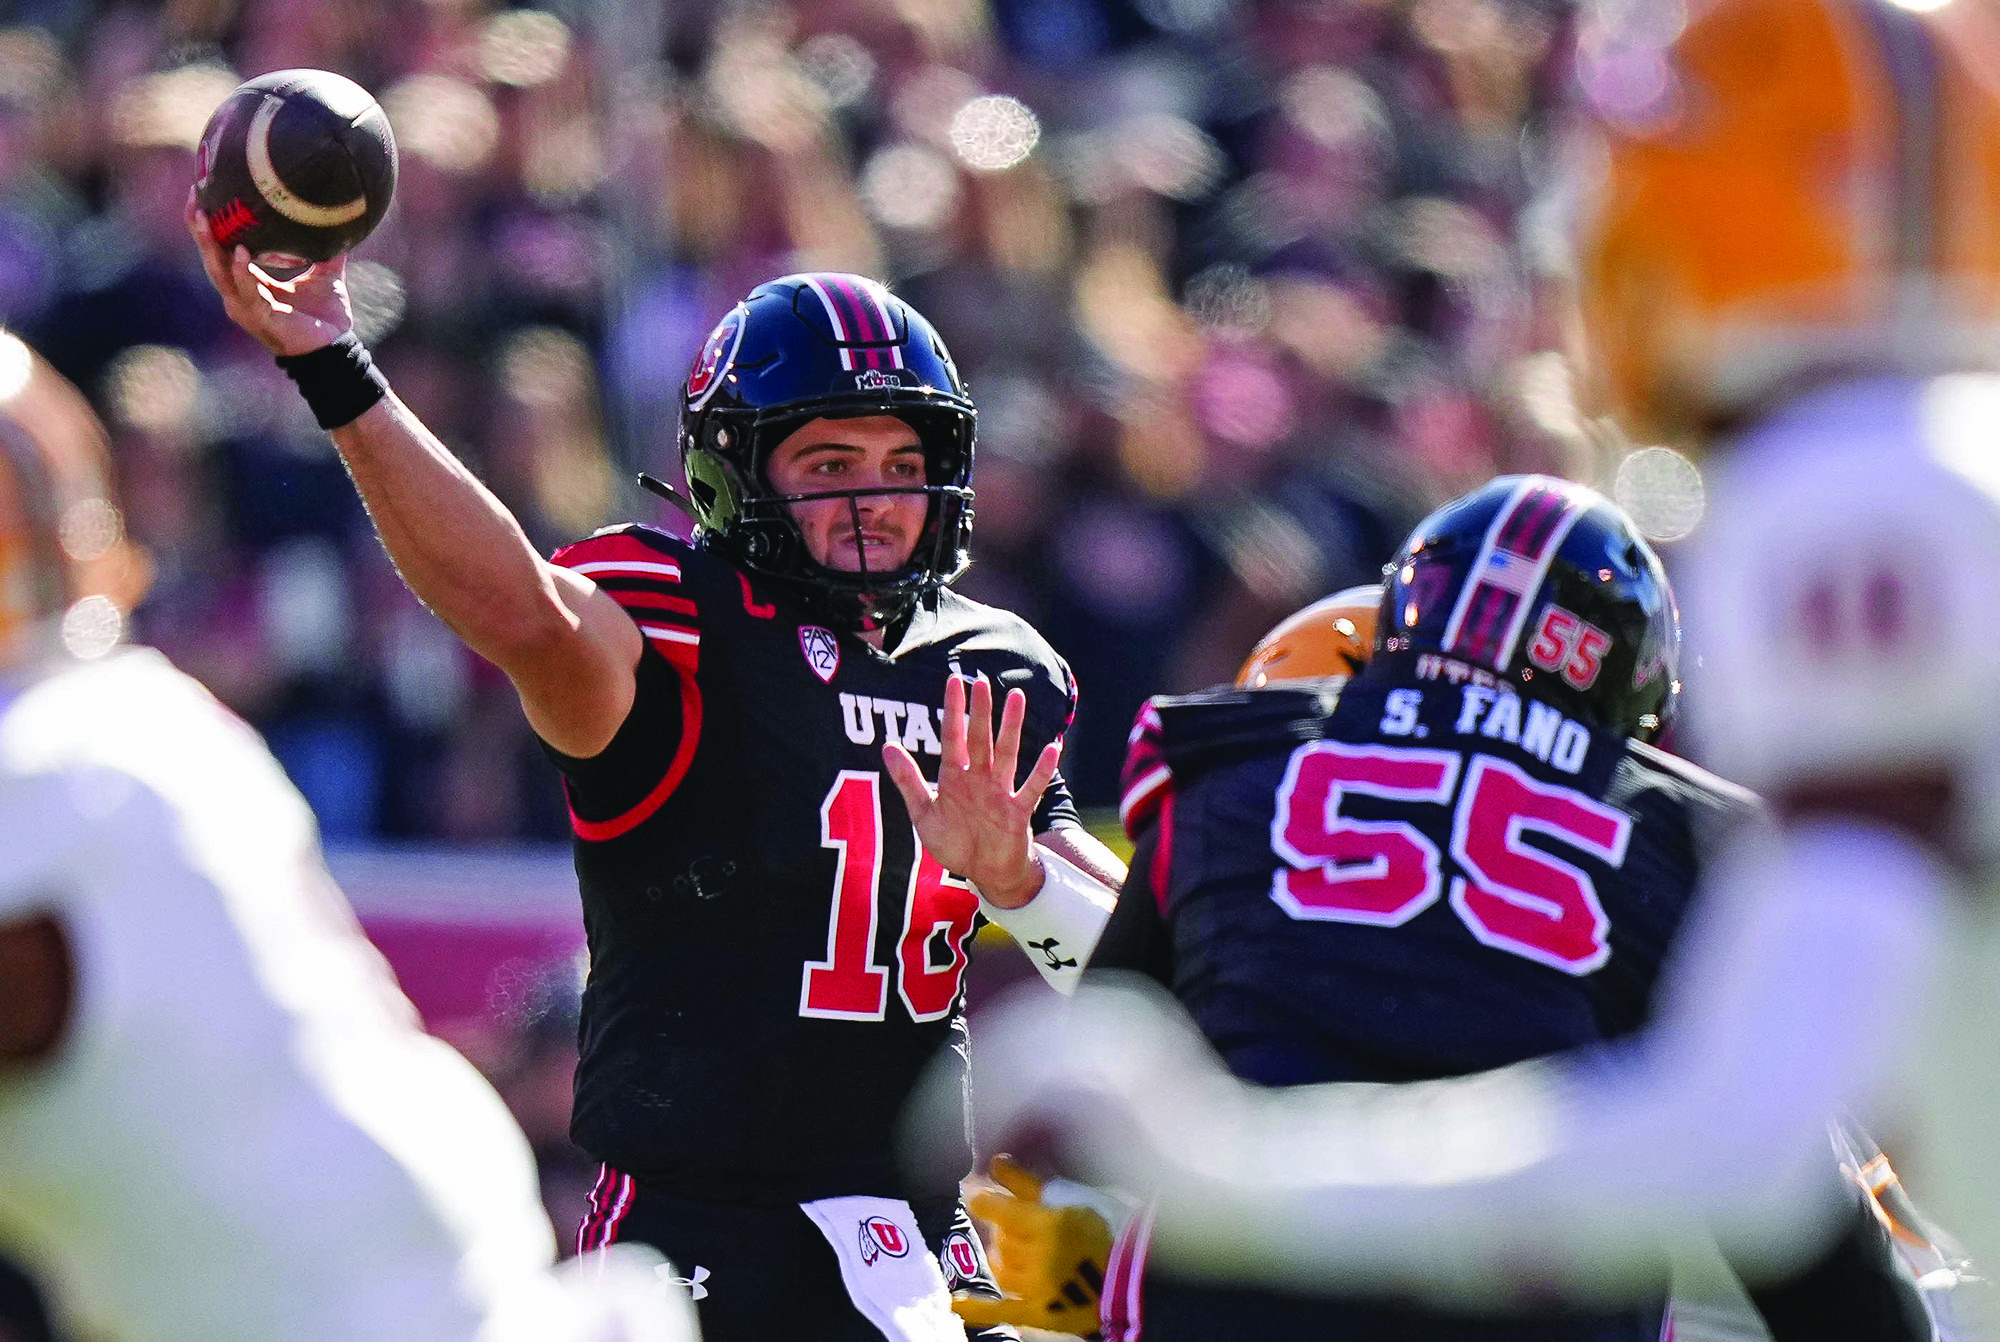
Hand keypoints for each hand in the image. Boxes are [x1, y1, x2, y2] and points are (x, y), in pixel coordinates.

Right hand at [185, 190, 354, 355]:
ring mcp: (246, 307)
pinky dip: (242, 271)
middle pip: (210, 256)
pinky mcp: (260, 317)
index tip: (202, 193)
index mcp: (249, 283)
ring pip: (219, 272)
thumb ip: (327, 253)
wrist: (335, 350)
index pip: (220, 250)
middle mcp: (239, 294)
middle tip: (195, 197)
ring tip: (204, 217)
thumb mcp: (326, 277)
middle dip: (199, 228)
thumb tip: (338, 225)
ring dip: (210, 244)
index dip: (209, 225)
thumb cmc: (325, 318)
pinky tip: (240, 252)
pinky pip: (247, 291)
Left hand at [884, 674, 1059, 907]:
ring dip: (1011, 727)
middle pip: (980, 739)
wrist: (984, 873)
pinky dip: (1042, 770)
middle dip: (980, 711)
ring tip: (1016, 698)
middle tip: (981, 681)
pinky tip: (1053, 748)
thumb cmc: (955, 843)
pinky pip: (1032, 787)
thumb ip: (908, 781)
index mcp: (954, 778)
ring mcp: (1000, 792)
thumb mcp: (924, 814)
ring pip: (1007, 753)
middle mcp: (979, 779)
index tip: (954, 680)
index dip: (953, 710)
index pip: (952, 737)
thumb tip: (887, 746)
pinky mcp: (1018, 811)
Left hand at [952, 1154, 1113, 1335]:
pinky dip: (976, 1309)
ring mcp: (1037, 1289)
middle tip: (1023, 1226)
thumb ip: (1029, 1182)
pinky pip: (1002, 1311)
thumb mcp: (1074, 1197)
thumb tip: (995, 1161)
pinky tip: (955, 1304)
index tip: (976, 1195)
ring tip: (1017, 1252)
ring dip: (1003, 1258)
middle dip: (1006, 1230)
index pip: (997, 1209)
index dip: (984, 1201)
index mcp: (1047, 1225)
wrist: (1140, 1277)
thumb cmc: (1111, 1227)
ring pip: (1001, 1269)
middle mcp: (1038, 1258)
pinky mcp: (1040, 1313)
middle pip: (1001, 1240)